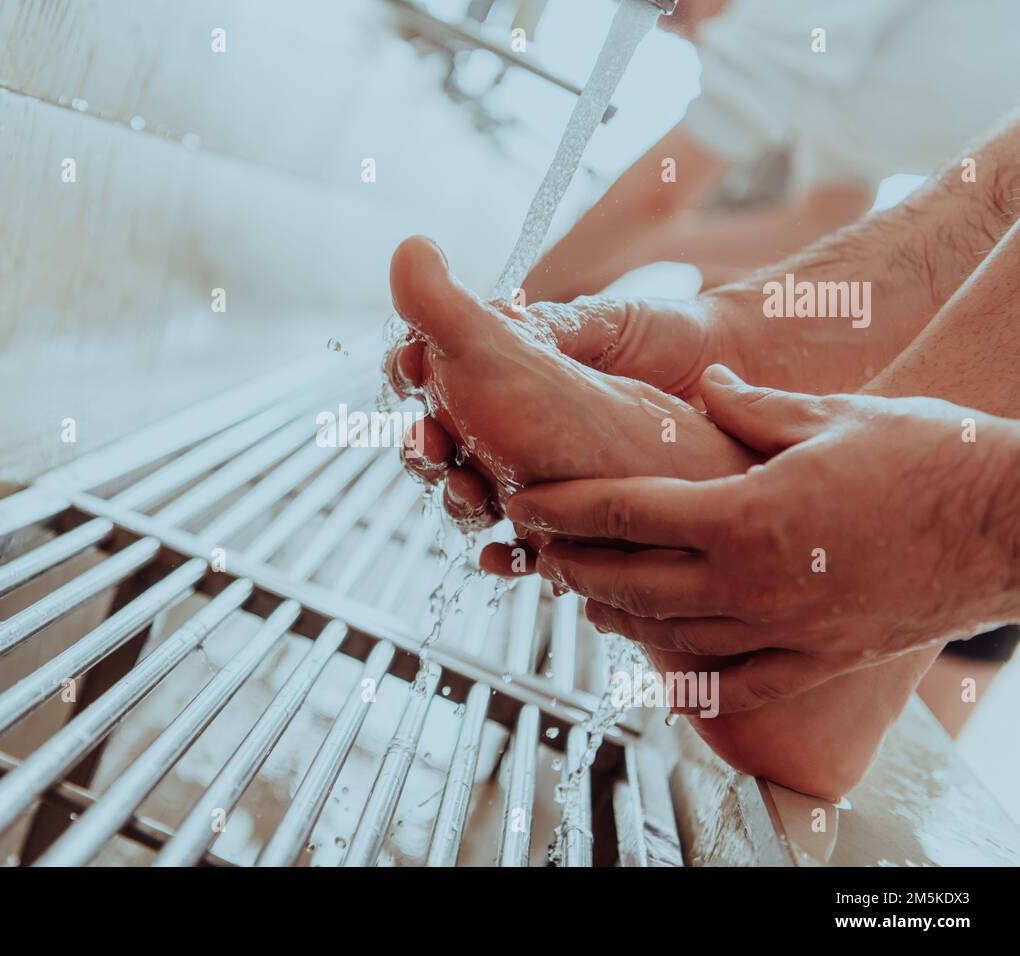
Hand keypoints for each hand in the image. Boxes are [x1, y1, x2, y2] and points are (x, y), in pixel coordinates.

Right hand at [385, 256, 725, 525]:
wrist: (742, 389)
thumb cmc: (670, 339)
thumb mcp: (601, 321)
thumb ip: (534, 322)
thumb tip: (459, 288)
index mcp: (506, 365)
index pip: (434, 370)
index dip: (412, 371)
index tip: (410, 368)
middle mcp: (510, 422)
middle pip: (440, 443)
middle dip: (425, 447)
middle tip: (432, 443)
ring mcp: (535, 473)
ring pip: (470, 496)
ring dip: (456, 499)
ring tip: (469, 494)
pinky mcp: (569, 519)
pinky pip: (522, 546)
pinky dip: (504, 555)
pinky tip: (501, 554)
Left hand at [506, 365, 1019, 712]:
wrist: (1016, 524)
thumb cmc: (930, 458)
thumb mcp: (832, 415)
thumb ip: (754, 407)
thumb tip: (708, 385)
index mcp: (744, 514)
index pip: (624, 512)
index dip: (564, 507)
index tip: (526, 503)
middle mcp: (752, 583)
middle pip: (631, 580)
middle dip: (574, 565)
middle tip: (538, 552)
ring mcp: (785, 631)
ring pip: (671, 637)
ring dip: (616, 618)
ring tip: (584, 600)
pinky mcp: (820, 662)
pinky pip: (739, 686)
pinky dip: (691, 684)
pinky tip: (662, 676)